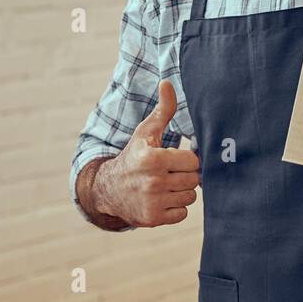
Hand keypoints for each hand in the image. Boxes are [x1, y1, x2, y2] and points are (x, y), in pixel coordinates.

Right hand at [94, 80, 201, 227]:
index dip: (186, 160)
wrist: (109, 188)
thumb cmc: (134, 156)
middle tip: (169, 173)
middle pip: (194, 180)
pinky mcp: (153, 219)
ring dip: (181, 192)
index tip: (173, 159)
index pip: (193, 161)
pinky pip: (182, 214)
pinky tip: (162, 200)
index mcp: (152, 158)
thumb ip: (163, 109)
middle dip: (185, 176)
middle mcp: (152, 181)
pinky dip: (175, 209)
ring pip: (190, 197)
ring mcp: (152, 202)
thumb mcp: (146, 132)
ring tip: (164, 185)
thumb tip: (167, 82)